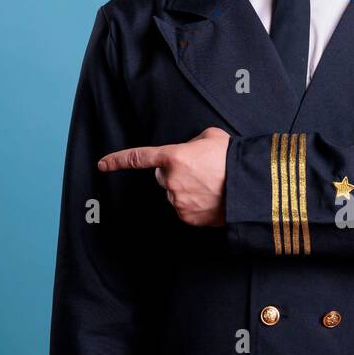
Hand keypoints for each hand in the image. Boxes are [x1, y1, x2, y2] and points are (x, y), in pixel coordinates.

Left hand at [97, 127, 230, 226]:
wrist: (250, 187)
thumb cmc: (232, 159)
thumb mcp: (210, 137)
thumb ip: (191, 143)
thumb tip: (188, 151)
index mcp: (173, 156)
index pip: (138, 157)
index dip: (118, 160)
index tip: (102, 164)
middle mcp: (170, 180)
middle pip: (162, 176)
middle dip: (174, 173)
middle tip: (199, 171)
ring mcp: (178, 200)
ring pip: (174, 193)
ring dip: (186, 189)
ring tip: (209, 185)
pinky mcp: (187, 217)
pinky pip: (184, 209)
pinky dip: (193, 204)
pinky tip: (209, 198)